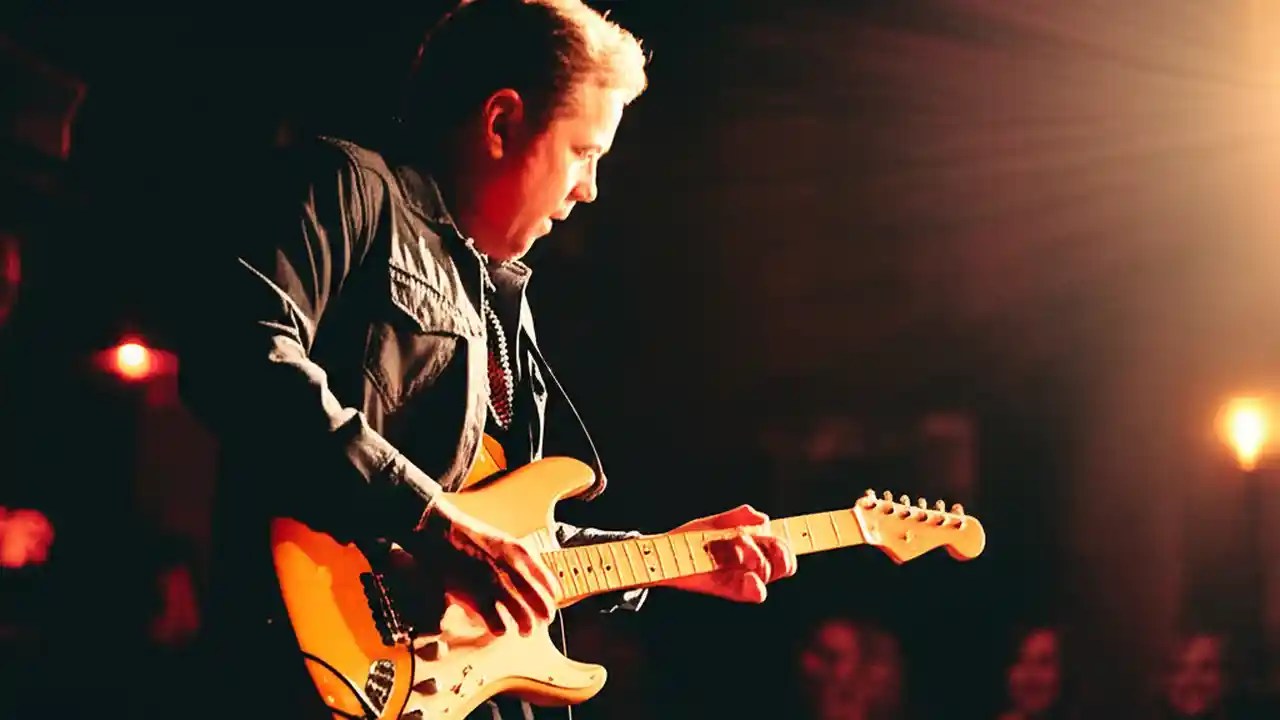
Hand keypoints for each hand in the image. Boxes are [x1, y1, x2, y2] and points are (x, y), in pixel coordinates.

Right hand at [413, 496, 559, 635]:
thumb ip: (520, 557)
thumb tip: (534, 573)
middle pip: (541, 605)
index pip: (549, 583)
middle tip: (541, 622)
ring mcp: (497, 587)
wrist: (441, 533)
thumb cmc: (469, 536)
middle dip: (544, 616)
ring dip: (526, 627)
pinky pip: (498, 624)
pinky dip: (500, 628)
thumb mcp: (503, 540)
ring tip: (524, 630)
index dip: (551, 597)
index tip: (551, 602)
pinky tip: (498, 626)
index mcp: (521, 554)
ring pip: (524, 619)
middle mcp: (513, 572)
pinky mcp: (478, 599)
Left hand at [659, 504, 795, 602]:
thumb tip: (762, 518)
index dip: (798, 544)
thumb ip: (738, 517)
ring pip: (766, 572)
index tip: (811, 536)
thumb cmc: (690, 538)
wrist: (662, 555)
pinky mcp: (725, 587)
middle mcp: (751, 565)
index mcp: (754, 547)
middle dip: (778, 552)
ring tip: (735, 549)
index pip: (784, 549)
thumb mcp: (714, 523)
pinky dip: (752, 585)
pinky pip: (749, 590)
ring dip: (755, 557)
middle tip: (762, 544)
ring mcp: (740, 578)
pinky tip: (750, 581)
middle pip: (783, 563)